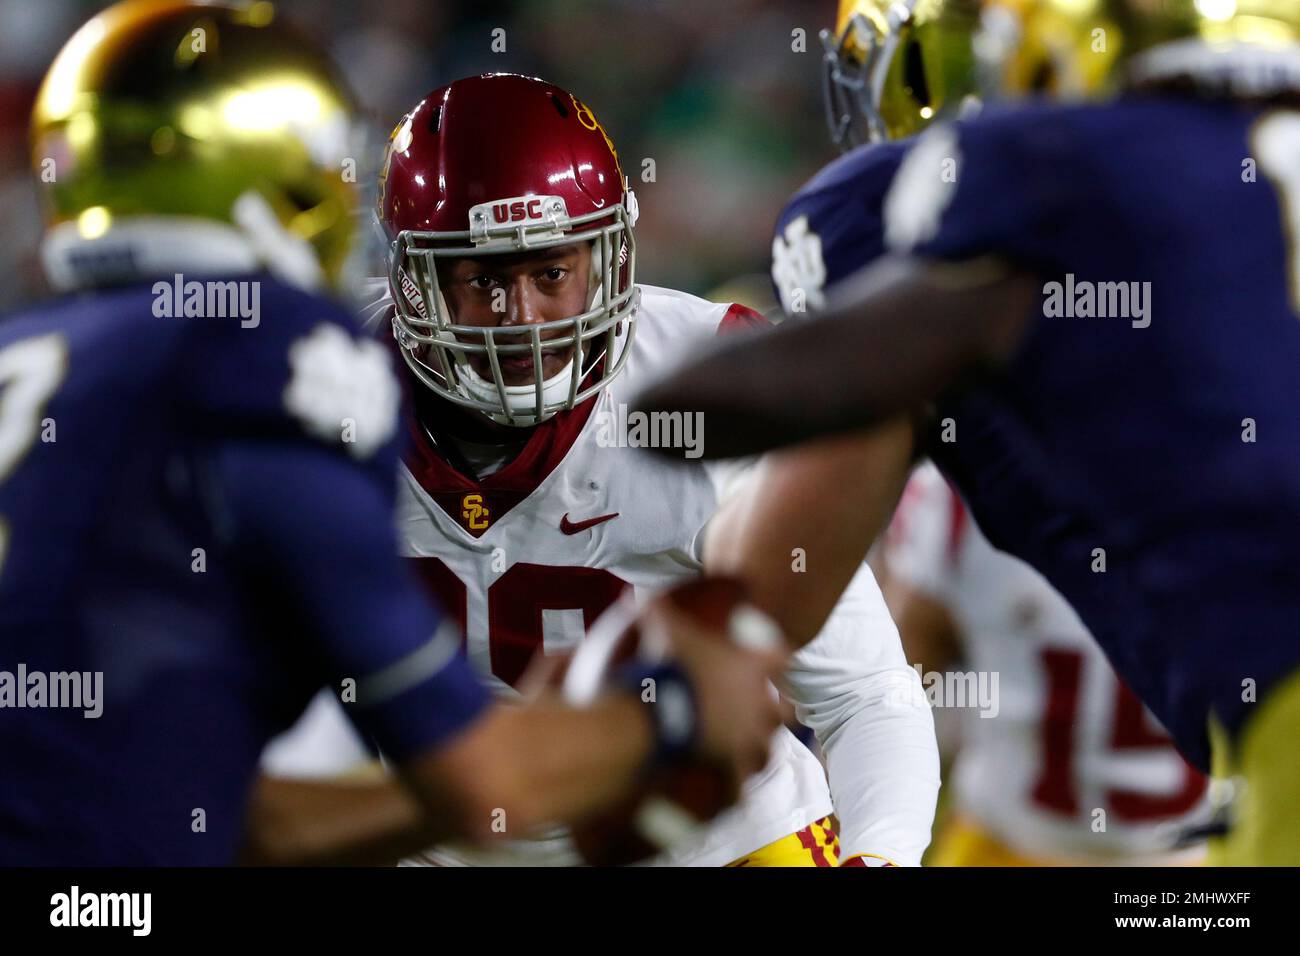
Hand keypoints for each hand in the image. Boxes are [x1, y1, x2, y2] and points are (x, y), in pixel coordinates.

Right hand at [641, 596, 788, 784]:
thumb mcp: (658, 628)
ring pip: (766, 752)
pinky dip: (729, 784)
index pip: (780, 658)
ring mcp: (747, 747)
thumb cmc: (661, 668)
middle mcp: (758, 708)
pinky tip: (716, 783)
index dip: (774, 657)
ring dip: (753, 748)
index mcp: (749, 669)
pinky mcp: (732, 779)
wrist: (650, 723)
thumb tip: (639, 595)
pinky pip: (738, 787)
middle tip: (749, 709)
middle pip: (781, 711)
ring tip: (736, 748)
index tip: (768, 658)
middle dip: (769, 710)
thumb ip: (656, 611)